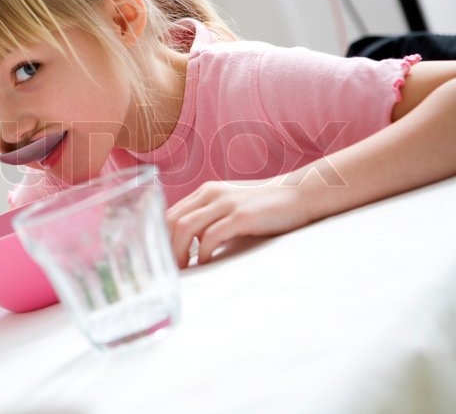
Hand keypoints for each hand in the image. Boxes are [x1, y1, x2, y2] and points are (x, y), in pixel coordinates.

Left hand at [165, 179, 310, 266]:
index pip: (169, 214)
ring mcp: (225, 203)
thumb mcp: (231, 208)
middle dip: (164, 247)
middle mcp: (210, 194)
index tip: (160, 259)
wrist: (300, 195)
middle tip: (168, 269)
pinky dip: (203, 253)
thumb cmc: (265, 208)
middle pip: (171, 220)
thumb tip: (188, 247)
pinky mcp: (241, 216)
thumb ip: (210, 220)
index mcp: (205, 192)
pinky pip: (211, 236)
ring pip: (185, 227)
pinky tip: (205, 264)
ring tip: (184, 269)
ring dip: (179, 252)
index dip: (160, 238)